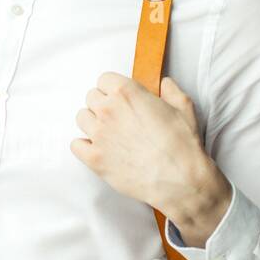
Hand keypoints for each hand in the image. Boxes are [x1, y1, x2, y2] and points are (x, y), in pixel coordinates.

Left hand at [69, 72, 231, 245]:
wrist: (179, 180)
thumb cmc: (182, 145)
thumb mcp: (183, 108)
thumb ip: (170, 90)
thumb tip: (164, 83)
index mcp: (126, 93)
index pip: (104, 79)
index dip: (113, 88)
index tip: (120, 98)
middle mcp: (108, 110)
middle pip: (91, 97)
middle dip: (103, 104)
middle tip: (117, 117)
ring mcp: (99, 134)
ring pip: (81, 118)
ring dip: (92, 123)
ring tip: (108, 133)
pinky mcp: (94, 158)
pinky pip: (76, 145)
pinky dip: (84, 146)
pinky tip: (99, 149)